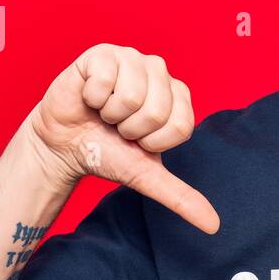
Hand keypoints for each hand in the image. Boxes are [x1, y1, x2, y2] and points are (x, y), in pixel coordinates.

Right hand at [27, 43, 219, 233]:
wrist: (64, 144)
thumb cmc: (109, 152)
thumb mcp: (146, 176)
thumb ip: (181, 197)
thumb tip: (213, 226)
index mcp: (178, 95)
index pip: (181, 126)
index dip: (154, 142)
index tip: (138, 141)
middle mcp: (159, 71)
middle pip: (156, 112)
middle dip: (130, 130)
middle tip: (117, 127)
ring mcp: (131, 57)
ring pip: (132, 97)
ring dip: (110, 115)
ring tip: (104, 113)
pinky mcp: (102, 53)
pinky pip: (104, 81)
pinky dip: (92, 99)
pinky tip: (90, 98)